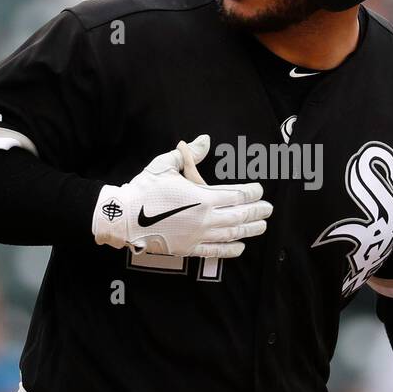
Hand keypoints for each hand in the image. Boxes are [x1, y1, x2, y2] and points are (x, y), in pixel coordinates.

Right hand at [92, 134, 272, 258]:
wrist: (123, 217)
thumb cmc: (144, 189)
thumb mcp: (165, 165)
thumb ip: (188, 155)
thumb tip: (205, 140)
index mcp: (202, 197)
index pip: (236, 195)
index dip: (252, 192)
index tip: (260, 190)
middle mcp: (205, 218)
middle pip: (239, 215)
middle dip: (257, 211)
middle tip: (268, 209)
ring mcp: (198, 236)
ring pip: (231, 234)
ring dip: (249, 230)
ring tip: (262, 227)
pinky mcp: (188, 249)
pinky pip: (215, 251)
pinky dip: (230, 250)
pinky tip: (240, 248)